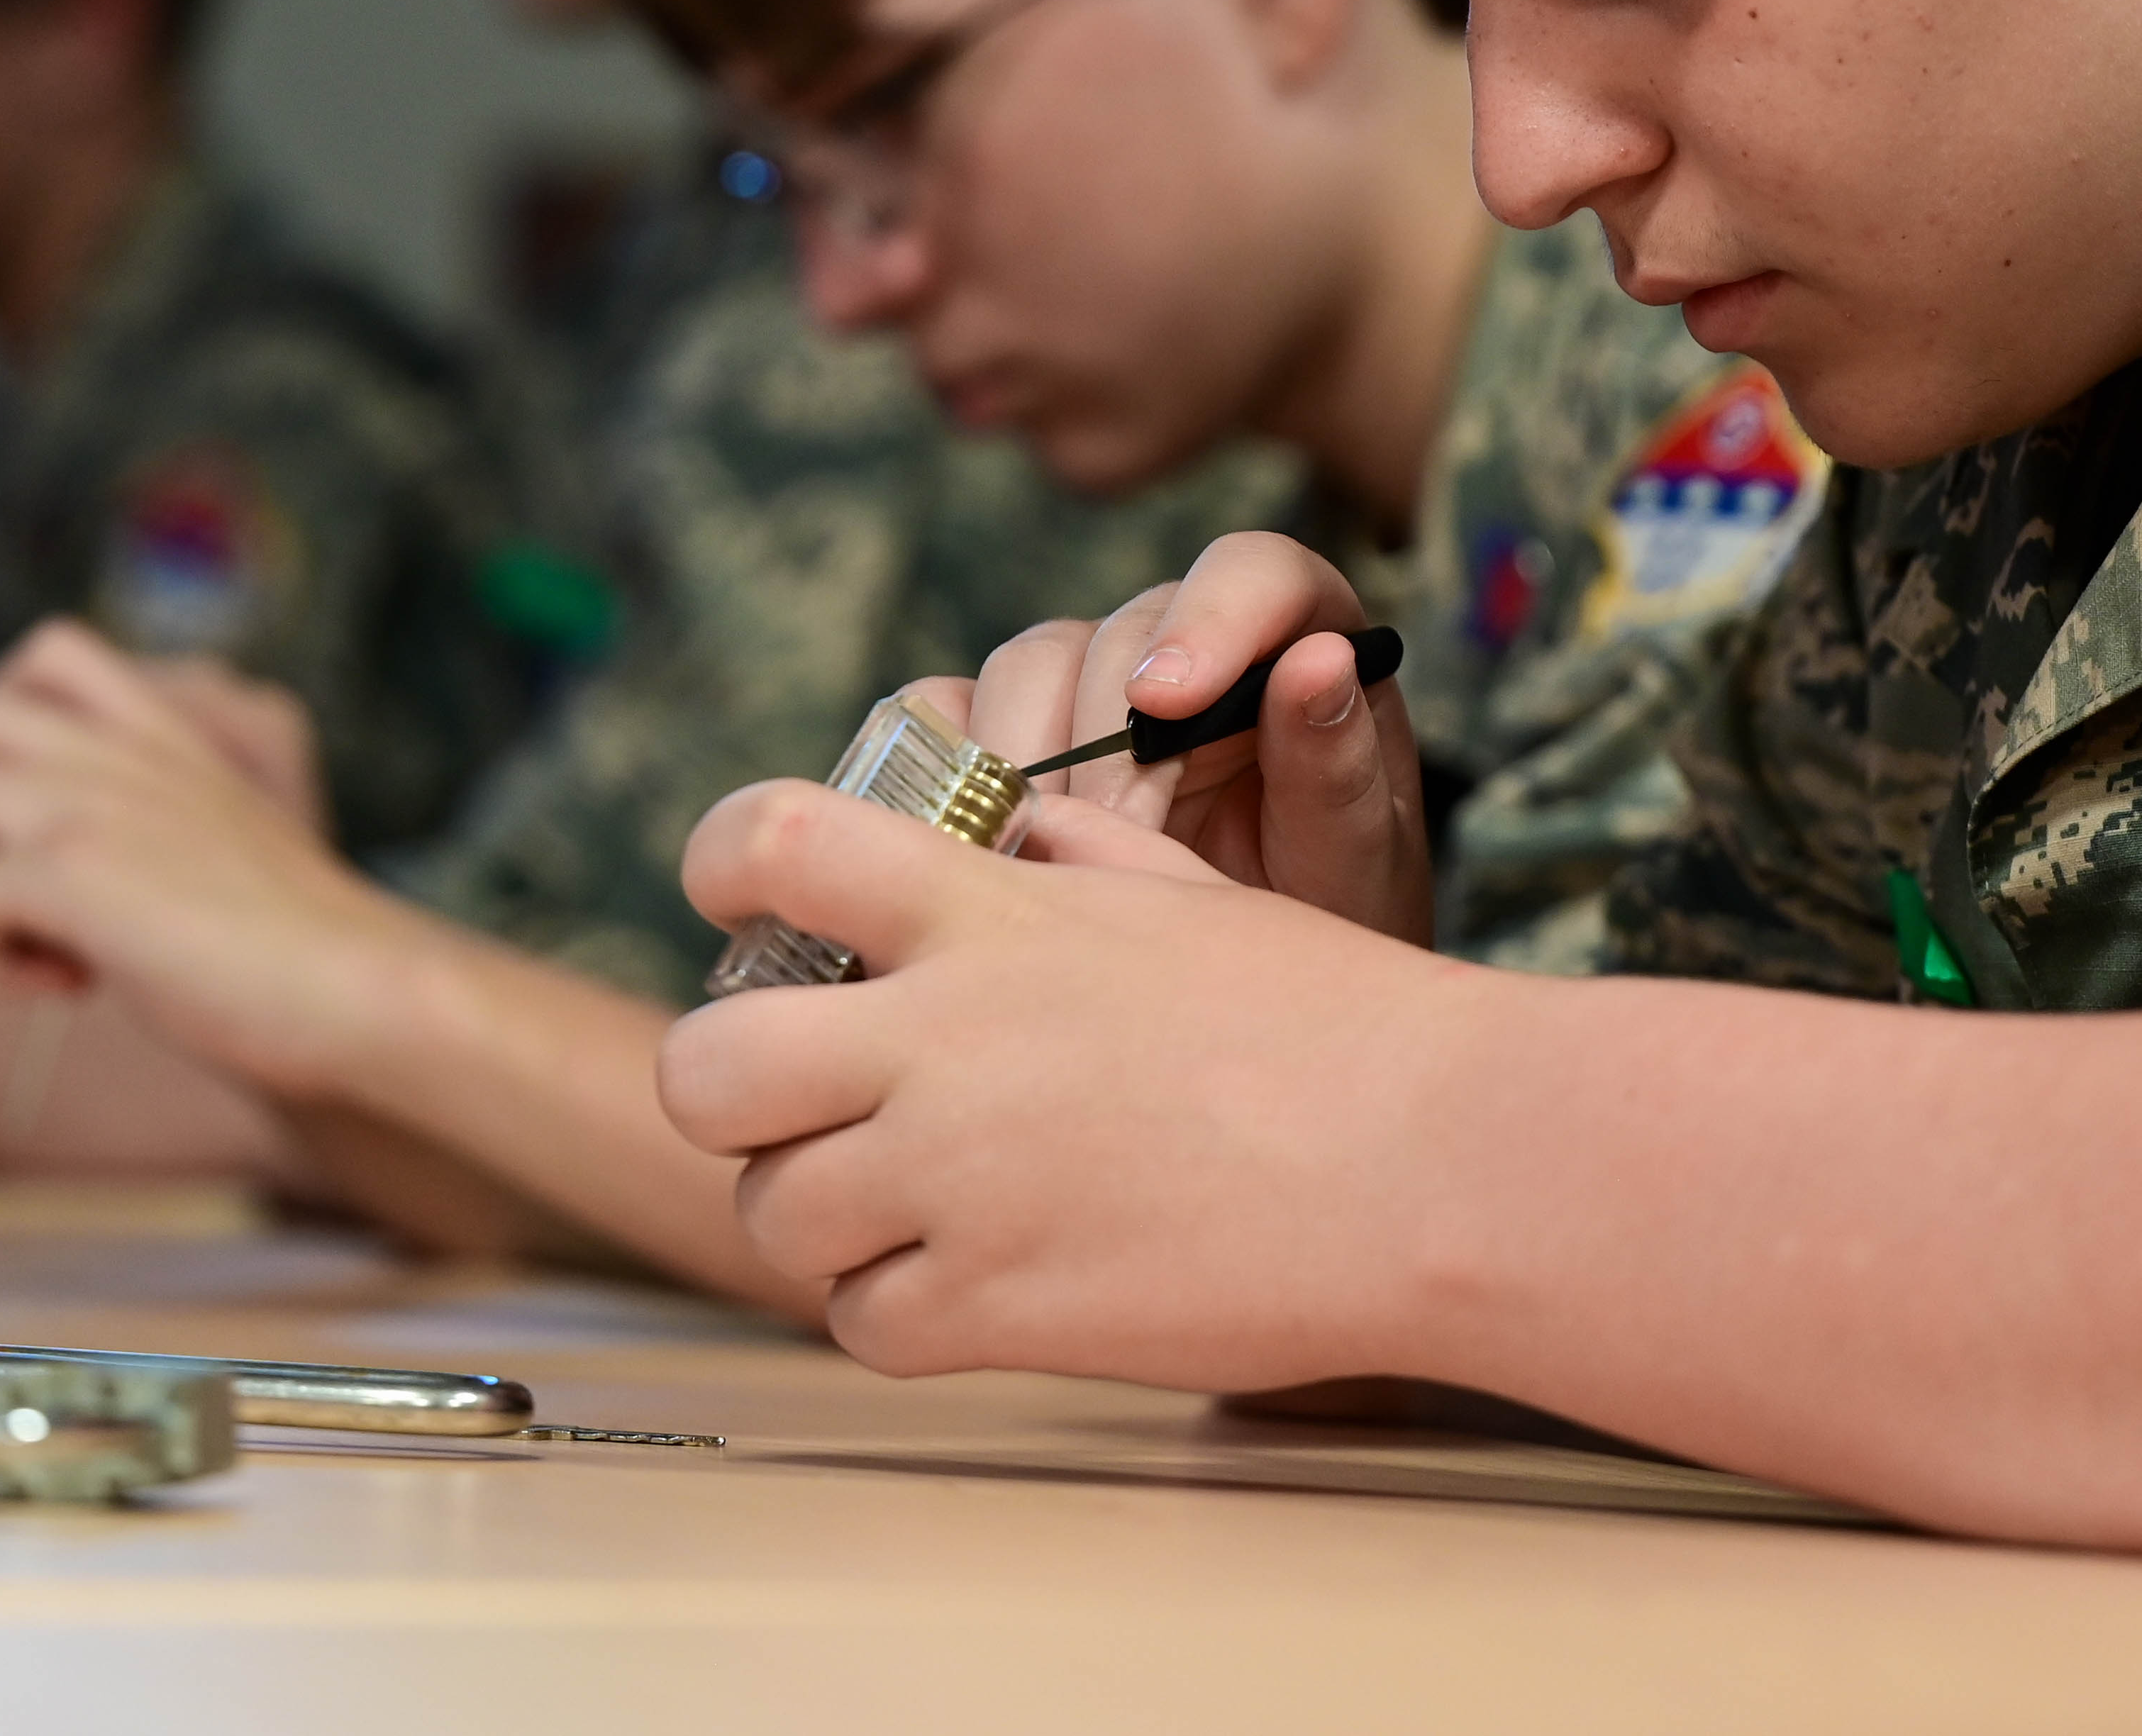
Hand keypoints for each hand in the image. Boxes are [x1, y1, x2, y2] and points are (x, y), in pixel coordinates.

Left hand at [0, 620, 417, 1097]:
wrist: (362, 987)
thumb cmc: (302, 948)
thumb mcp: (214, 839)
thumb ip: (141, 815)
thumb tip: (37, 857)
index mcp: (169, 727)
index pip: (44, 655)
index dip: (18, 747)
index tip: (72, 833)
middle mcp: (122, 743)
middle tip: (20, 881)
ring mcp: (90, 797)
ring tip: (41, 932)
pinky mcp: (69, 869)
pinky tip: (67, 987)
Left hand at [657, 773, 1456, 1388]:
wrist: (1438, 1166)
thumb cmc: (1339, 1025)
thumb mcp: (1187, 890)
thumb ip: (1073, 848)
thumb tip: (1014, 817)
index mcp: (987, 910)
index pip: (766, 843)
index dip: (720, 866)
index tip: (738, 905)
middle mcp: (943, 1038)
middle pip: (703, 1067)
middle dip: (728, 1090)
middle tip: (798, 1103)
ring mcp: (958, 1180)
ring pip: (768, 1213)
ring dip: (817, 1215)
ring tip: (902, 1208)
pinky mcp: (994, 1309)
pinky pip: (856, 1324)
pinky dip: (893, 1313)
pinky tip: (970, 1285)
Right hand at [957, 531, 1429, 941]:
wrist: (1248, 1005)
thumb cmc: (1323, 921)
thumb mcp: (1354, 869)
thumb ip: (1338, 770)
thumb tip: (1321, 662)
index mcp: (1299, 641)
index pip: (1252, 571)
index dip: (1207, 617)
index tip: (1166, 702)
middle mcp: (1190, 642)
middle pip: (1118, 632)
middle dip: (1108, 746)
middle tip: (1121, 848)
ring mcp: (1091, 680)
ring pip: (1026, 665)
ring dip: (1027, 765)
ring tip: (1060, 864)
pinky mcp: (1011, 727)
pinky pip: (945, 708)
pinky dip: (945, 768)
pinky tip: (981, 845)